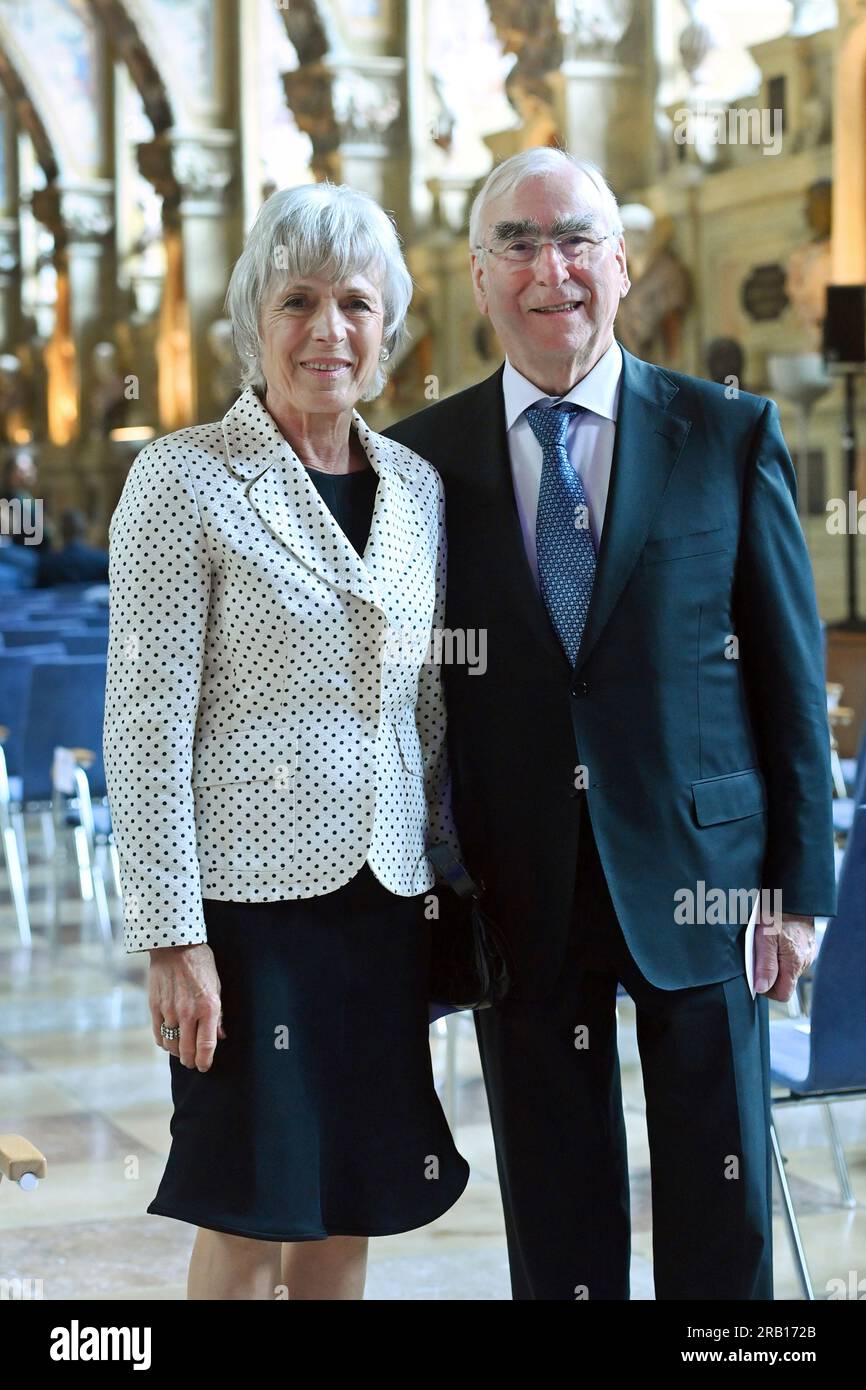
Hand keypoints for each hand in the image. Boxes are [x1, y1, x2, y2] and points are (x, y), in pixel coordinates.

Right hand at [148, 943, 225, 1071]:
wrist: (175, 946)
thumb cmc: (201, 963)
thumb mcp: (217, 985)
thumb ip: (218, 1014)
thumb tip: (220, 1036)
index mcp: (208, 1007)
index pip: (207, 1045)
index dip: (206, 1061)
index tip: (205, 1066)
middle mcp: (188, 1012)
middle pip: (187, 1050)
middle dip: (191, 1061)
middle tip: (193, 1063)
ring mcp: (169, 1011)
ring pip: (171, 1045)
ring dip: (177, 1053)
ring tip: (182, 1052)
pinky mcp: (155, 1007)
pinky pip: (158, 1033)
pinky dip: (163, 1041)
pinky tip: (168, 1041)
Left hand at [754, 910, 815, 1001]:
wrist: (794, 894)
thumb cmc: (778, 912)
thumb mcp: (765, 938)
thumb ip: (766, 965)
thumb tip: (761, 988)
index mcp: (794, 963)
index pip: (782, 994)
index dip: (766, 991)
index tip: (755, 978)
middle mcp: (804, 962)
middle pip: (785, 983)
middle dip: (769, 975)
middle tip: (757, 958)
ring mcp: (807, 954)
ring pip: (788, 970)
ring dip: (775, 963)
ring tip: (765, 945)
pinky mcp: (807, 945)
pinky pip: (792, 957)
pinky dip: (782, 953)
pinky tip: (775, 940)